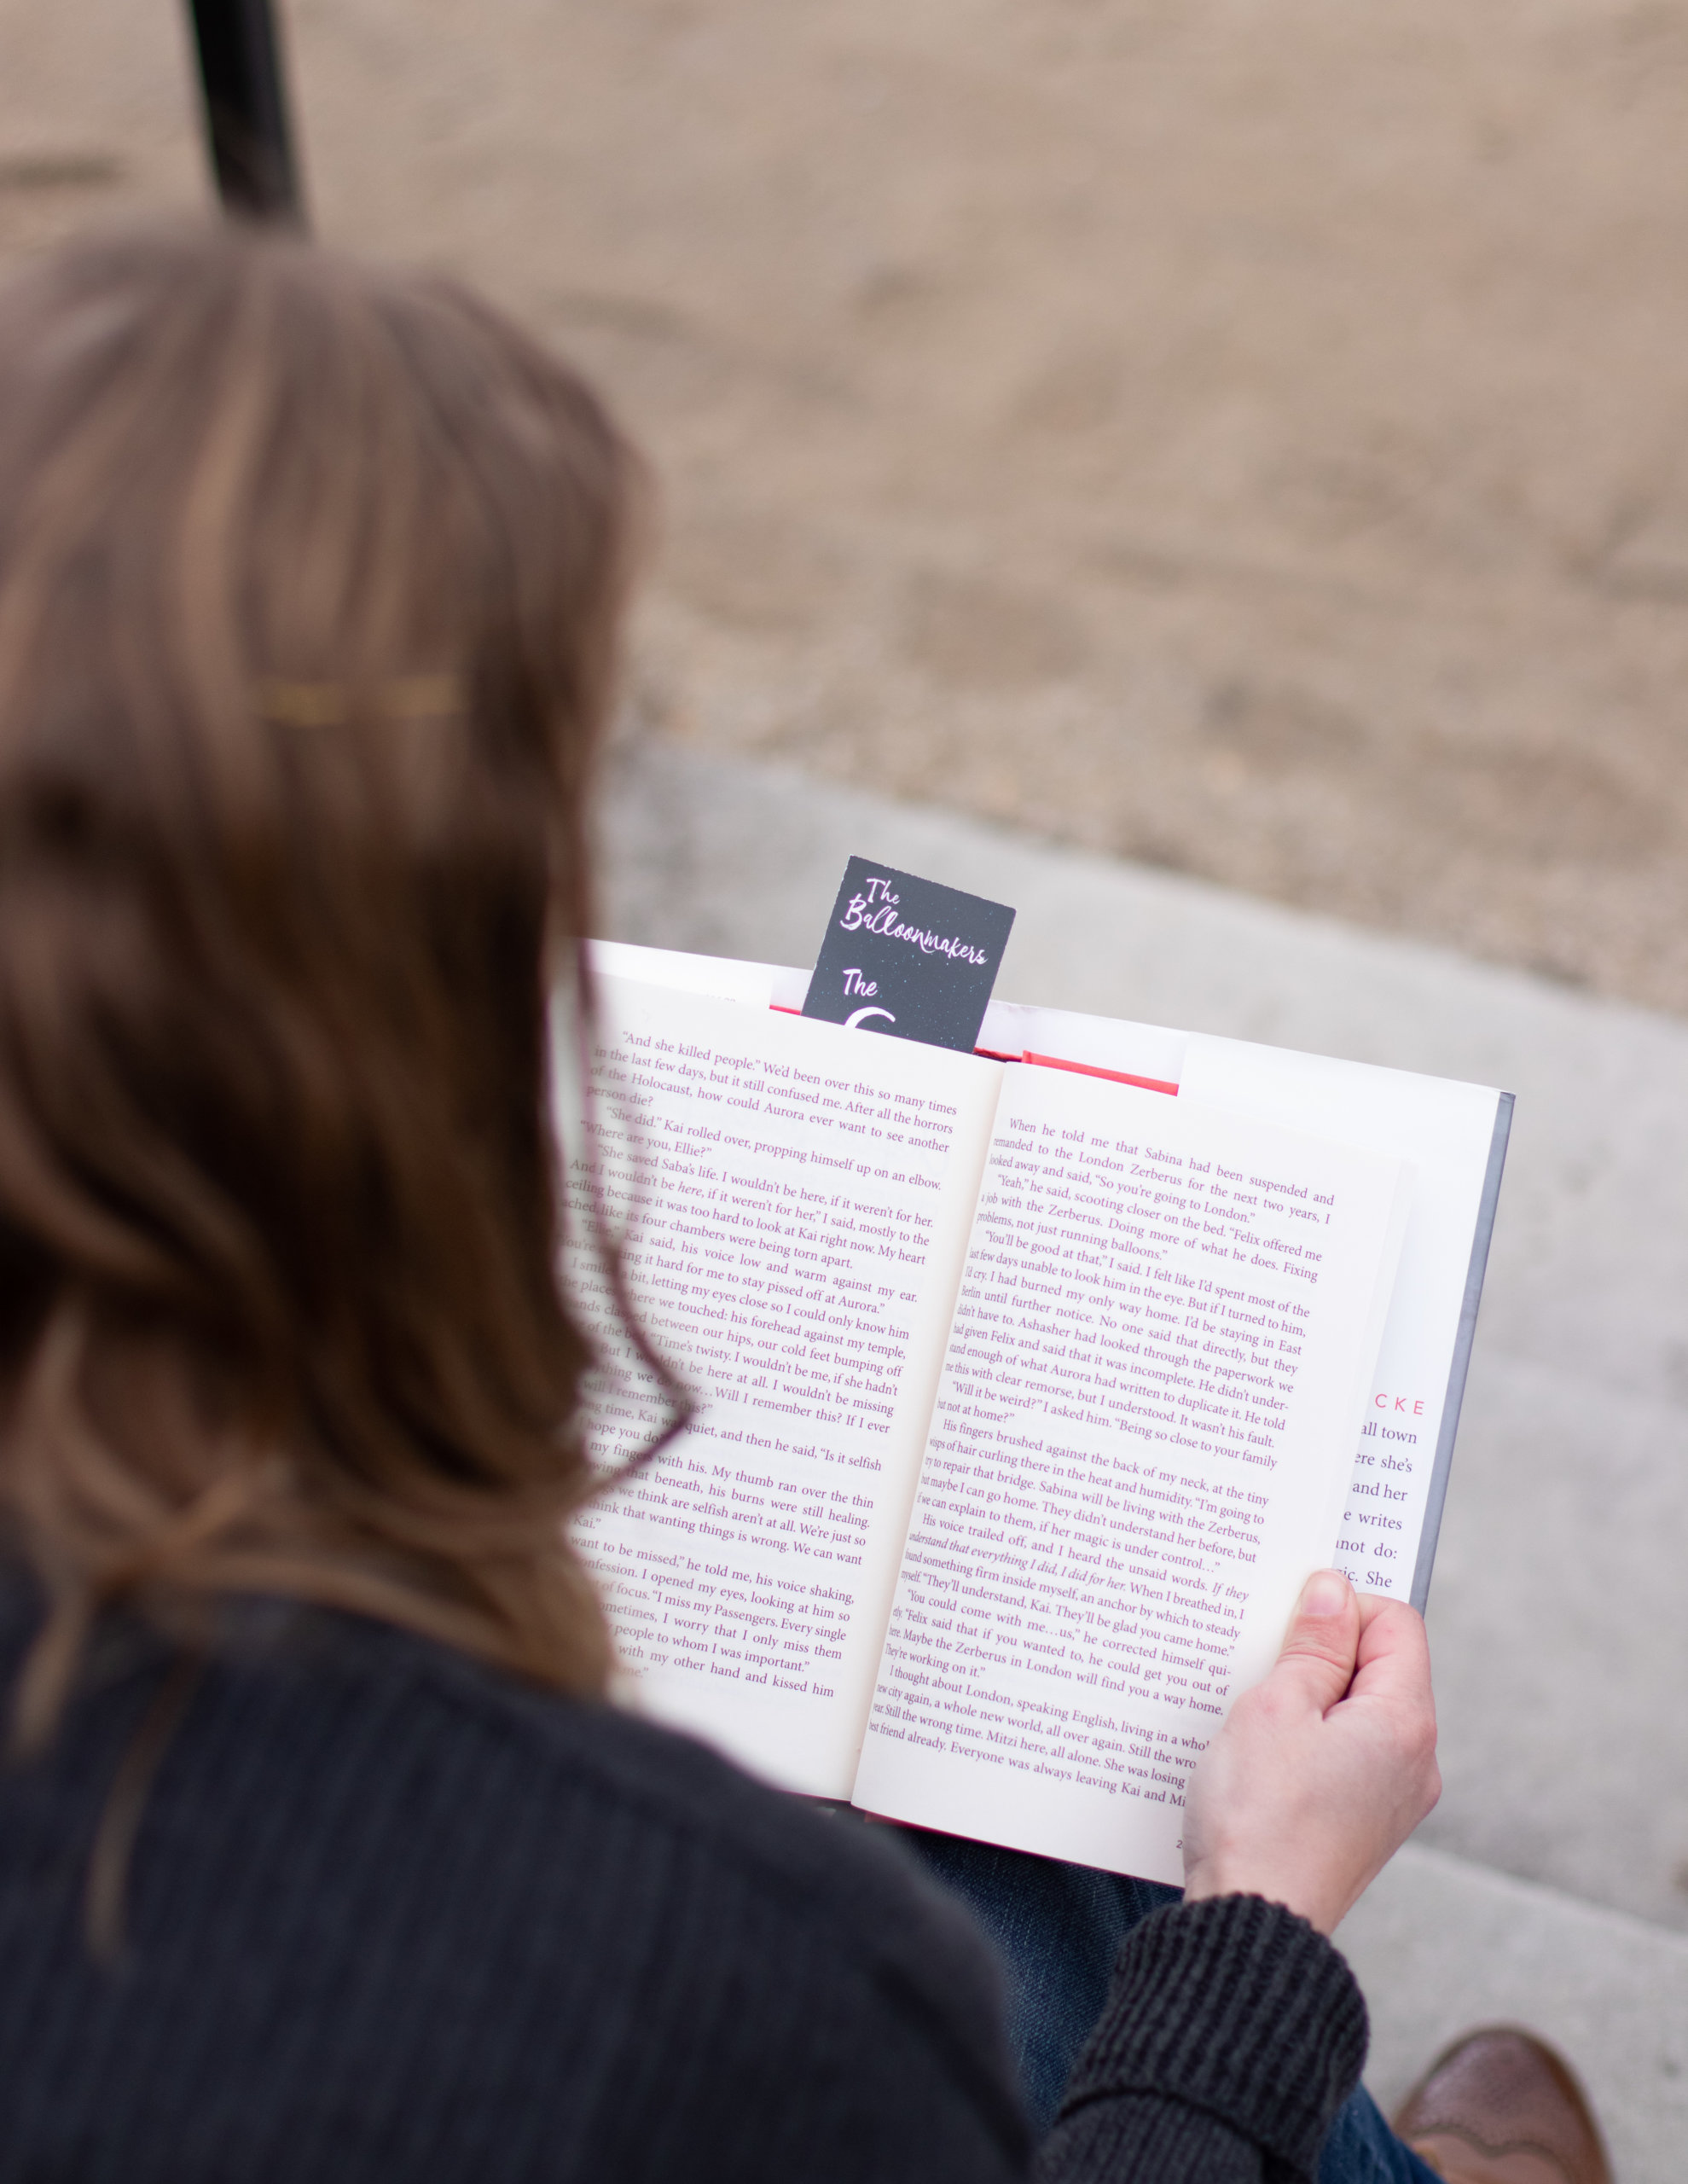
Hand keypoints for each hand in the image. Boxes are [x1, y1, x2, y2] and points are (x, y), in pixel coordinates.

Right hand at [1181, 1569, 1439, 1934]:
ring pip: (1354, 1713)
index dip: (1342, 1607)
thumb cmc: (1259, 1820)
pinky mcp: (1360, 1826)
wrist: (1251, 1928)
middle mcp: (1414, 1762)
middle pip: (1378, 1667)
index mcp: (1404, 1723)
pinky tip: (1256, 1757)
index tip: (1287, 1620)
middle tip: (1261, 1664)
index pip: (1396, 1623)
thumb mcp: (1275, 1708)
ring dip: (1304, 1699)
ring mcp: (1390, 1799)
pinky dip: (1303, 1741)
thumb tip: (1334, 1591)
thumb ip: (1313, 1645)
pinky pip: (1341, 1756)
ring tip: (1251, 1716)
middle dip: (1319, 1653)